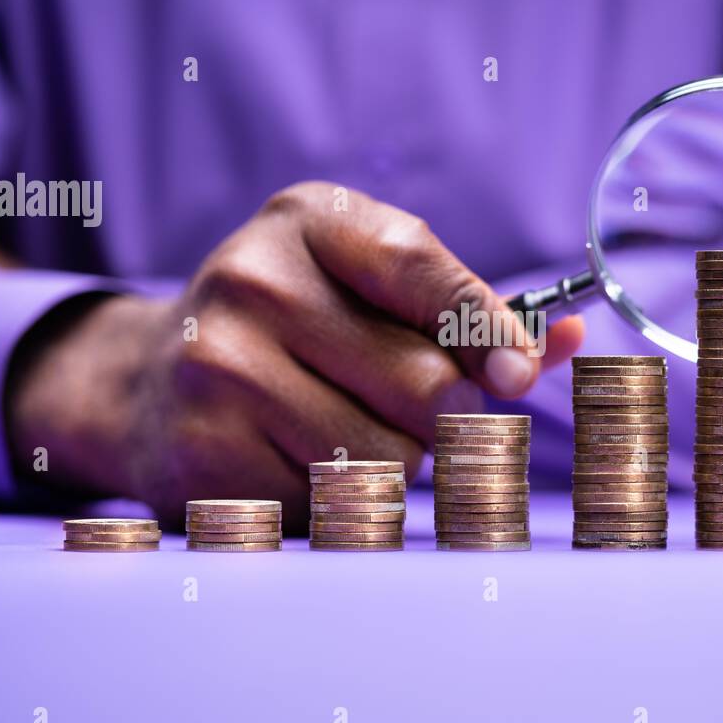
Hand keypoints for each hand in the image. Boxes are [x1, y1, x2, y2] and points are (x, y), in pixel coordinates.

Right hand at [5, 181, 583, 526]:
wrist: (150, 379)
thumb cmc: (295, 326)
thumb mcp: (368, 287)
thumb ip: (468, 313)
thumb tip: (571, 338)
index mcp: (309, 220)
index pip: (421, 269)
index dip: (487, 330)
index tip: (520, 378)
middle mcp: (254, 280)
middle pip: (423, 386)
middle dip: (444, 415)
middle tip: (415, 409)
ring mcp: (219, 366)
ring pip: (387, 458)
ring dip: (396, 463)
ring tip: (344, 428)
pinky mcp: (203, 450)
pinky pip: (333, 503)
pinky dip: (339, 499)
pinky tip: (291, 458)